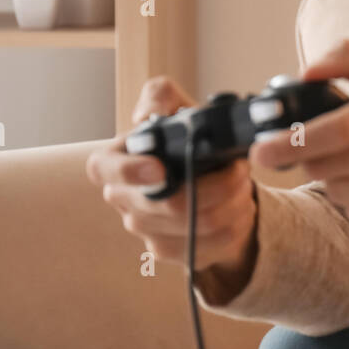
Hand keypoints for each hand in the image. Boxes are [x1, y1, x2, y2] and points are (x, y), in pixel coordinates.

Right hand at [86, 76, 257, 283]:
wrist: (208, 180)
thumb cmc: (186, 142)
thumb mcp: (175, 109)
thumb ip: (160, 97)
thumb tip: (146, 116)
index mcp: (113, 162)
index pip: (104, 169)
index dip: (130, 171)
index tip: (161, 169)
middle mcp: (122, 199)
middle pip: (170, 204)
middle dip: (218, 184)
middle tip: (240, 169)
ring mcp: (143, 229)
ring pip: (198, 224)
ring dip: (233, 202)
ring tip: (244, 184)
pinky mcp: (168, 251)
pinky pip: (210, 244)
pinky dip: (237, 223)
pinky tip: (242, 207)